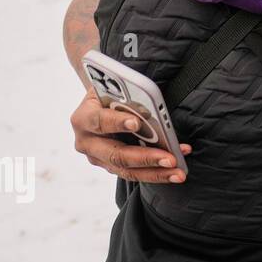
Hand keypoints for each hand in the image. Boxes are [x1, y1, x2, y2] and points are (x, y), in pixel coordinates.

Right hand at [70, 89, 191, 182]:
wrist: (100, 105)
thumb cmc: (111, 93)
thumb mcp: (114, 88)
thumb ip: (127, 97)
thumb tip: (150, 108)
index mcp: (83, 118)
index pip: (99, 121)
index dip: (117, 122)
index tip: (137, 123)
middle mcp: (86, 142)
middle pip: (116, 154)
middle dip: (146, 157)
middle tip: (170, 159)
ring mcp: (97, 157)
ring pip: (126, 170)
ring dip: (155, 172)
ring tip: (178, 172)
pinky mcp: (110, 166)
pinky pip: (134, 173)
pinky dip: (156, 171)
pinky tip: (175, 169)